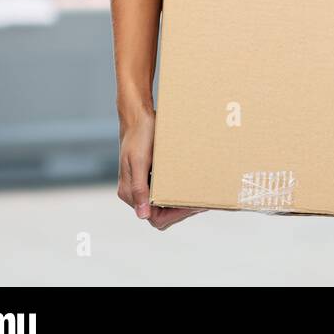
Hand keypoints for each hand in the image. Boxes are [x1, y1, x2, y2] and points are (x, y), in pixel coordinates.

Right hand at [117, 107, 205, 230]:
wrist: (138, 115)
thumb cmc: (139, 135)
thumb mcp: (139, 161)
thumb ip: (139, 189)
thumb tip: (142, 215)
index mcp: (129, 192)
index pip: (154, 218)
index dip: (175, 215)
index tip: (194, 206)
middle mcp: (135, 193)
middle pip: (161, 215)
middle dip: (182, 211)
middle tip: (204, 202)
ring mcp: (143, 185)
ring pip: (164, 206)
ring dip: (182, 204)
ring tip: (201, 196)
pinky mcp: (149, 177)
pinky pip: (164, 192)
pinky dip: (178, 193)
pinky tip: (192, 186)